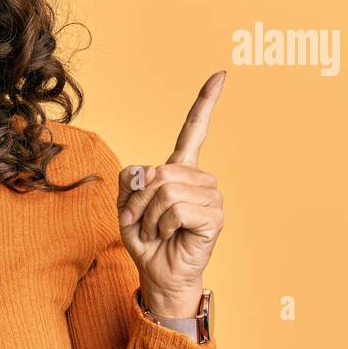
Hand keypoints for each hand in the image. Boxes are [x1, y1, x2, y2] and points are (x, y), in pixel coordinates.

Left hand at [116, 71, 225, 315]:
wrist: (157, 273)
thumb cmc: (145, 239)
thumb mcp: (126, 204)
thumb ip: (131, 180)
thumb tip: (150, 171)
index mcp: (179, 170)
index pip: (194, 131)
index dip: (205, 103)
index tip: (221, 75)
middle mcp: (199, 179)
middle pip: (158, 172)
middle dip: (138, 201)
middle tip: (141, 222)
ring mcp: (211, 196)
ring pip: (165, 190)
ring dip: (148, 216)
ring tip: (155, 231)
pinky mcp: (214, 216)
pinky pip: (176, 208)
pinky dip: (161, 225)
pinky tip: (169, 234)